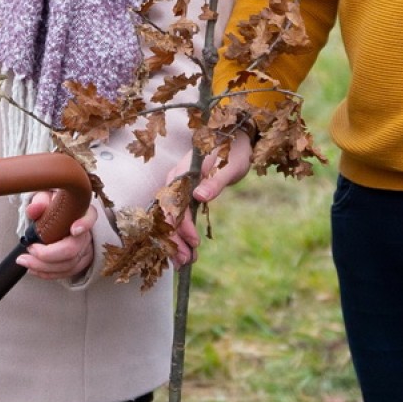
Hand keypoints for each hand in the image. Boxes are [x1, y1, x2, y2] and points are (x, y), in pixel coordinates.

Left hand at [18, 192, 97, 280]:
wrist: (56, 218)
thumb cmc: (53, 206)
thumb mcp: (46, 199)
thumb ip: (40, 202)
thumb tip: (34, 210)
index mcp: (82, 213)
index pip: (90, 217)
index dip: (84, 224)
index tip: (74, 229)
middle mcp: (87, 233)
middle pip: (74, 249)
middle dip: (48, 254)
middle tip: (30, 248)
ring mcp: (85, 250)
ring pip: (69, 265)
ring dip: (43, 266)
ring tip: (24, 260)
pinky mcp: (79, 263)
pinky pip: (66, 273)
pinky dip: (47, 273)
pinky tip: (33, 269)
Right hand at [162, 131, 252, 265]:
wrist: (235, 140)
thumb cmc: (234, 151)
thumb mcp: (230, 166)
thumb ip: (215, 181)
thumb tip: (200, 196)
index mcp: (184, 171)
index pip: (175, 203)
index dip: (182, 225)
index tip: (194, 242)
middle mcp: (175, 180)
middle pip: (167, 214)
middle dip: (174, 239)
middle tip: (185, 261)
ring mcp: (178, 188)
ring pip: (170, 218)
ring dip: (175, 240)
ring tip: (185, 261)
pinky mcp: (184, 195)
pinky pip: (177, 216)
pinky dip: (179, 233)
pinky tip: (185, 249)